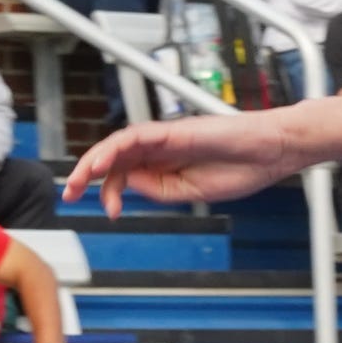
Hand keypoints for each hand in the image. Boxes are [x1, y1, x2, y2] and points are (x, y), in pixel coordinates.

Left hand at [66, 114, 303, 215]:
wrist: (270, 152)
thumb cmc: (242, 169)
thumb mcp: (192, 193)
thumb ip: (159, 190)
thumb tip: (128, 185)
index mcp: (167, 165)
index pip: (126, 174)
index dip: (112, 192)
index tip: (111, 212)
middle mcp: (161, 149)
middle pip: (114, 159)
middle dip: (88, 177)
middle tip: (71, 196)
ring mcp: (165, 137)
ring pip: (117, 146)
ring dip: (93, 163)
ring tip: (78, 183)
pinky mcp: (171, 130)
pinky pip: (134, 137)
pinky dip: (114, 149)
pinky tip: (101, 165)